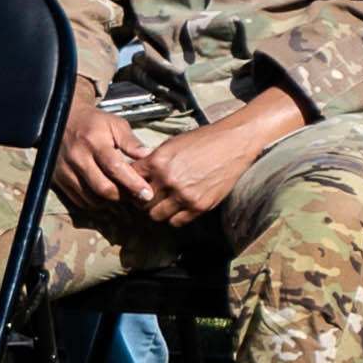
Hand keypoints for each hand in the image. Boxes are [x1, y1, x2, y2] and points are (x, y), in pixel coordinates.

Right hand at [56, 84, 156, 212]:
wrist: (63, 120)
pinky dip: (95, 203)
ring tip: (122, 196)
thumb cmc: (93, 122)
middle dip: (122, 196)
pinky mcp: (58, 178)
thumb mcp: (115, 124)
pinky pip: (79, 200)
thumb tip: (147, 155)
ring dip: (110, 202)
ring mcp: (65, 169)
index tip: (146, 193)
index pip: (114, 168)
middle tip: (136, 197)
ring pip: (90, 197)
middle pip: (102, 187)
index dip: (132, 183)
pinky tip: (106, 197)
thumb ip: (131, 141)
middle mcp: (77, 157)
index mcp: (93, 141)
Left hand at [133, 93, 299, 227]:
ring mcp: (184, 195)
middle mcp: (169, 180)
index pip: (131, 180)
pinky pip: (176, 221)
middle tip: (146, 197)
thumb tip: (134, 173)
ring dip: (156, 210)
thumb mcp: (170, 145)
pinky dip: (173, 217)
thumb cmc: (202, 141)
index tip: (132, 186)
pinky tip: (176, 207)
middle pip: (141, 201)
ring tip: (162, 203)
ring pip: (155, 215)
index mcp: (157, 162)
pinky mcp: (199, 205)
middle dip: (141, 200)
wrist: (232, 144)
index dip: (129, 184)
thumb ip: (152, 161)